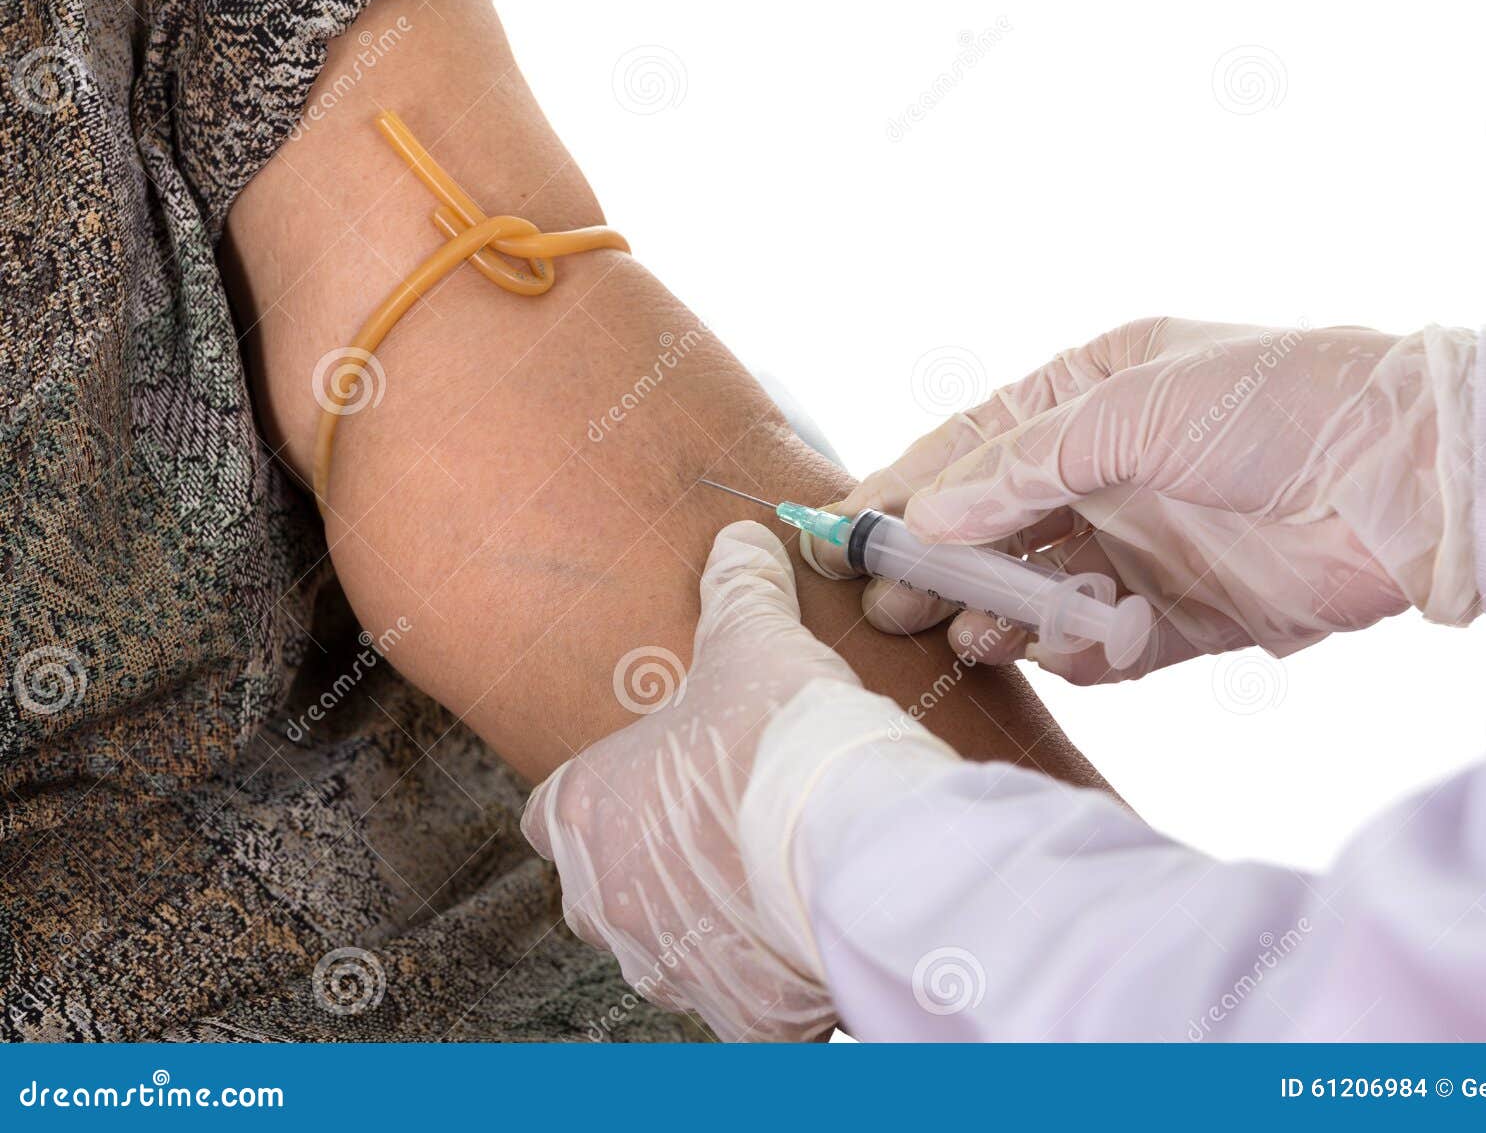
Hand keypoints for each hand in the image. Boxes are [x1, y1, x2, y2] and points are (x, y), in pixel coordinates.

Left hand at [521, 521, 856, 1041]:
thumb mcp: (756, 643)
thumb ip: (737, 590)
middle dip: (656, 861)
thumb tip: (740, 540)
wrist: (862, 848)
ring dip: (713, 916)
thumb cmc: (785, 741)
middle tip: (724, 823)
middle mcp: (610, 905)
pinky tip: (813, 925)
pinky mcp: (742, 1017)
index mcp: (589, 816)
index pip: (551, 814)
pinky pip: (745, 997)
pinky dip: (771, 969)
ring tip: (778, 872)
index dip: (597, 794)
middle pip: (607, 887)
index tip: (647, 778)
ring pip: (672, 947)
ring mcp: (673, 967)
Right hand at [809, 318, 1476, 681]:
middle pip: (996, 523)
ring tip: (962, 635)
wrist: (1416, 479)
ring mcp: (1149, 542)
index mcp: (1093, 396)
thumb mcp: (1127, 411)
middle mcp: (1112, 469)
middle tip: (888, 602)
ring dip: (999, 613)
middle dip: (939, 561)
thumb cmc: (1273, 407)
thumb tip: (926, 515)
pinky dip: (1075, 652)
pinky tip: (1051, 653)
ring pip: (1042, 589)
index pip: (974, 443)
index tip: (841, 528)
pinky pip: (1106, 642)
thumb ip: (1019, 467)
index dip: (905, 485)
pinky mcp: (1189, 612)